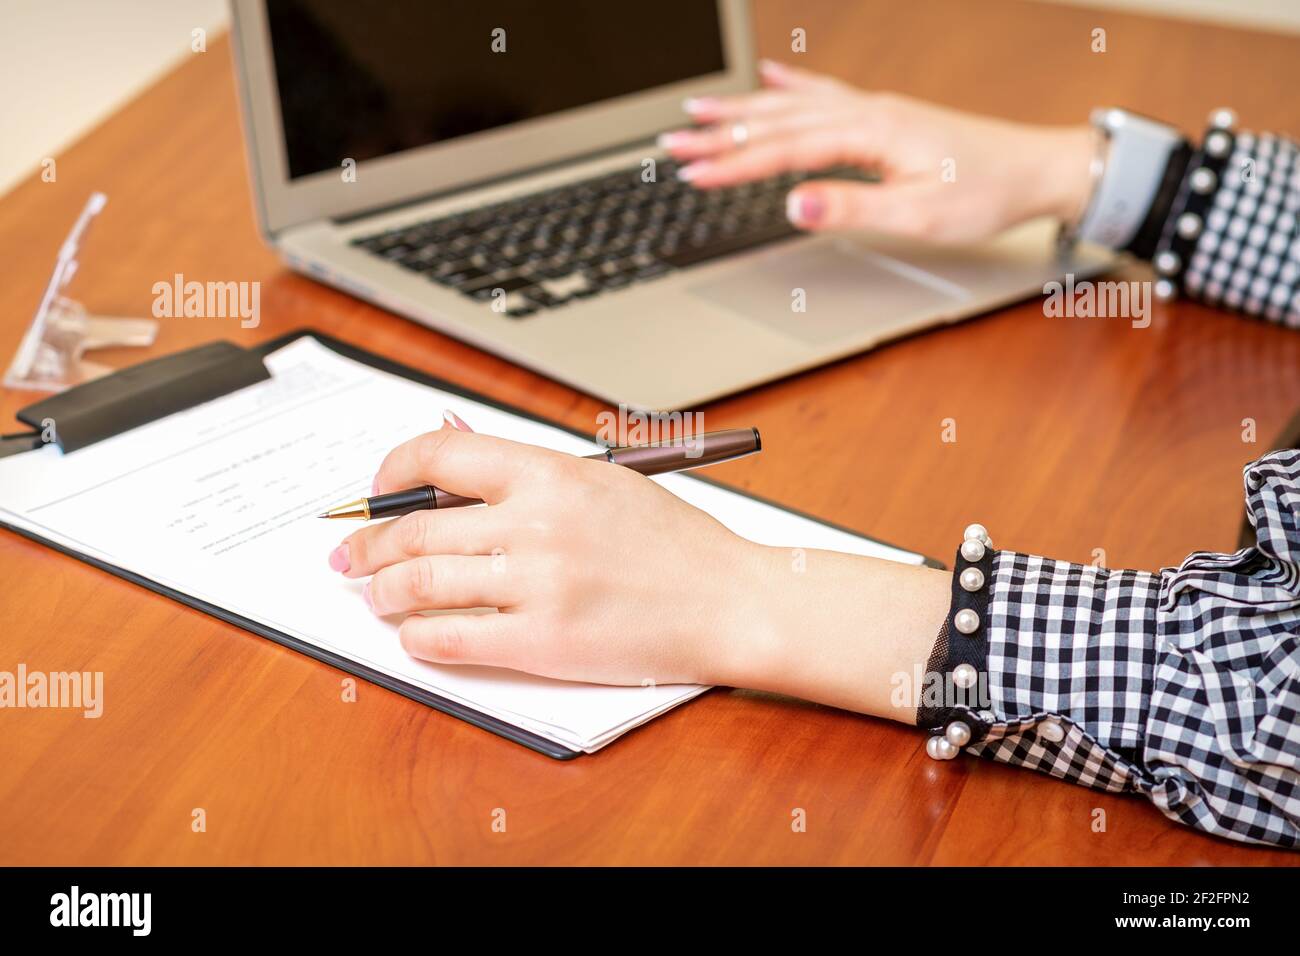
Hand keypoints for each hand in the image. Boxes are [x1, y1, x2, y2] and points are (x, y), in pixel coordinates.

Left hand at [327, 412, 950, 718]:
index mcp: (550, 472)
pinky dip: (417, 638)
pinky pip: (449, 639)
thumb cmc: (674, 543)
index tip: (376, 492)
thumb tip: (450, 443)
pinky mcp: (543, 643)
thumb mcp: (602, 482)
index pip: (437, 454)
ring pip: (419, 584)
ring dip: (382, 593)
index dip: (389, 472)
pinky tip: (416, 636)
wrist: (731, 602)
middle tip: (352, 558)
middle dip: (368, 546)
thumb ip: (523, 467)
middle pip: (413, 528)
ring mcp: (537, 584)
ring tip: (376, 597)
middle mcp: (536, 522)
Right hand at [660, 59, 1094, 242]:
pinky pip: (824, 94)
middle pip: (778, 122)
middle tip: (670, 143)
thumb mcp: (919, 214)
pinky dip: (791, 87)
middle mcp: (867, 111)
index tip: (692, 175)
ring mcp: (875, 109)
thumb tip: (792, 205)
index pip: (784, 151)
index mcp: (871, 133)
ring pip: (794, 106)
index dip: (733, 164)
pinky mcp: (884, 115)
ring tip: (696, 110)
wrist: (1038, 169)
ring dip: (743, 110)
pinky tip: (770, 78)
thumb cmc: (986, 193)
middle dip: (720, 134)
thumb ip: (850, 208)